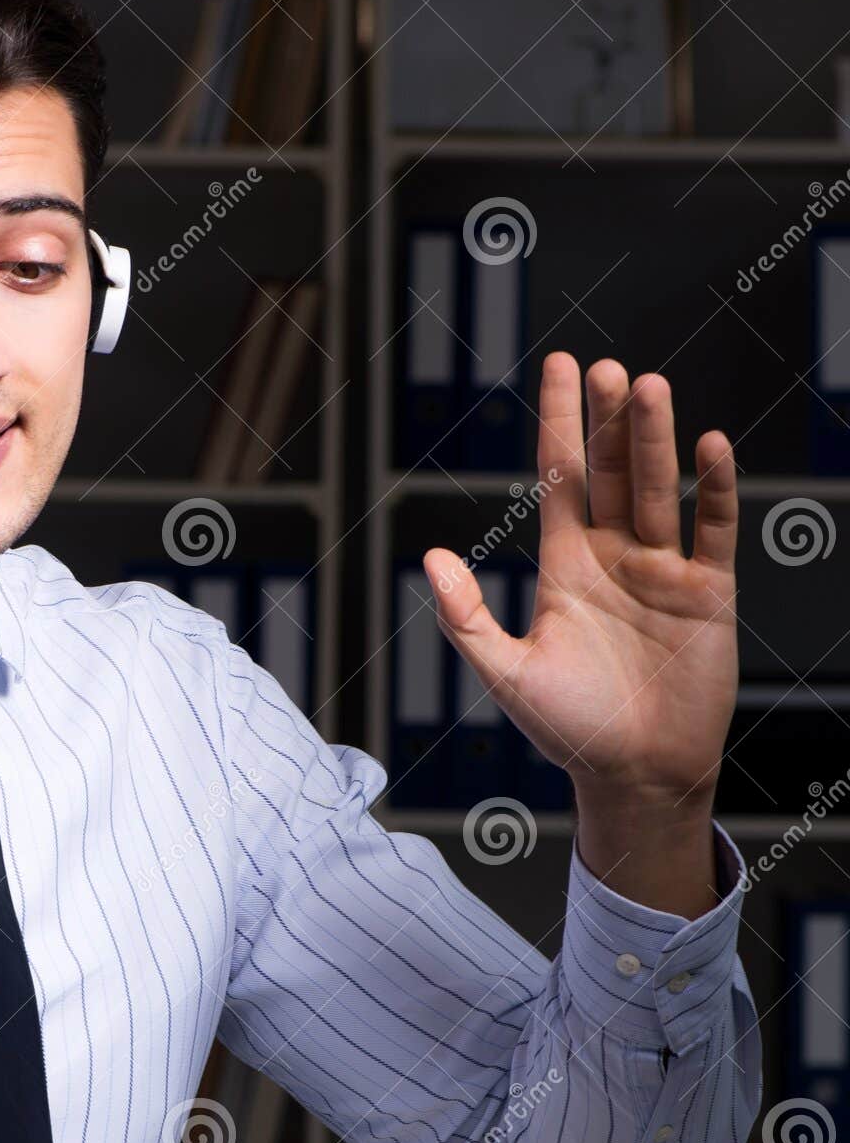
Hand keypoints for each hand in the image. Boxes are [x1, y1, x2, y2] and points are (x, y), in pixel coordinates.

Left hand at [424, 354, 738, 813]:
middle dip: (608, 419)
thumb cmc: (569, 729)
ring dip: (654, 439)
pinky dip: (713, 489)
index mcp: (566, 566)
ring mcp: (663, 571)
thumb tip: (430, 559)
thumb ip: (466, 615)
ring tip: (648, 388)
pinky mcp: (709, 594)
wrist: (636, 776)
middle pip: (611, 471)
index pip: (560, 477)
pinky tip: (708, 445)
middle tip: (607, 367)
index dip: (560, 422)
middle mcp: (615, 556)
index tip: (561, 367)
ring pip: (658, 489)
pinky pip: (712, 530)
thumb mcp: (505, 672)